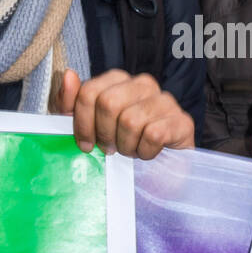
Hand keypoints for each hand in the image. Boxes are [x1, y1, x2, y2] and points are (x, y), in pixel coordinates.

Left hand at [54, 68, 194, 159]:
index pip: (89, 92)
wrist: (151, 177)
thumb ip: (70, 102)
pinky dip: (145, 151)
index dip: (83, 122)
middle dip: (104, 134)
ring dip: (126, 146)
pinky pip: (154, 134)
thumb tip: (69, 75)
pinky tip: (147, 153)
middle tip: (109, 149)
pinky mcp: (182, 122)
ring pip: (130, 120)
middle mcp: (143, 84)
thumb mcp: (83, 126)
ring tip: (130, 151)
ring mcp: (165, 100)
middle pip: (108, 103)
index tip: (85, 143)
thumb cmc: (115, 145)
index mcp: (118, 79)